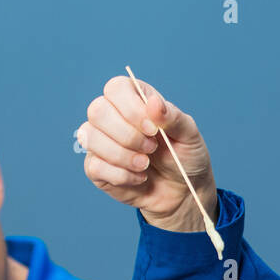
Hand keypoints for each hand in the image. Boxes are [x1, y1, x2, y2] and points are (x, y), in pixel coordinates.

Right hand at [80, 76, 217, 231]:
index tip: (153, 129)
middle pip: (97, 111)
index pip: (116, 88)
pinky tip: (138, 178)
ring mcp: (100, 141)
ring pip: (90, 138)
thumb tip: (153, 102)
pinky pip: (94, 166)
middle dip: (128, 135)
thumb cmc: (184, 157)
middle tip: (152, 148)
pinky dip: (121, 176)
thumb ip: (173, 118)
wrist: (182, 192)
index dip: (131, 108)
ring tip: (145, 164)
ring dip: (123, 156)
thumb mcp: (189, 135)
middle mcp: (112, 115)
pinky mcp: (96, 167)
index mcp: (134, 99)